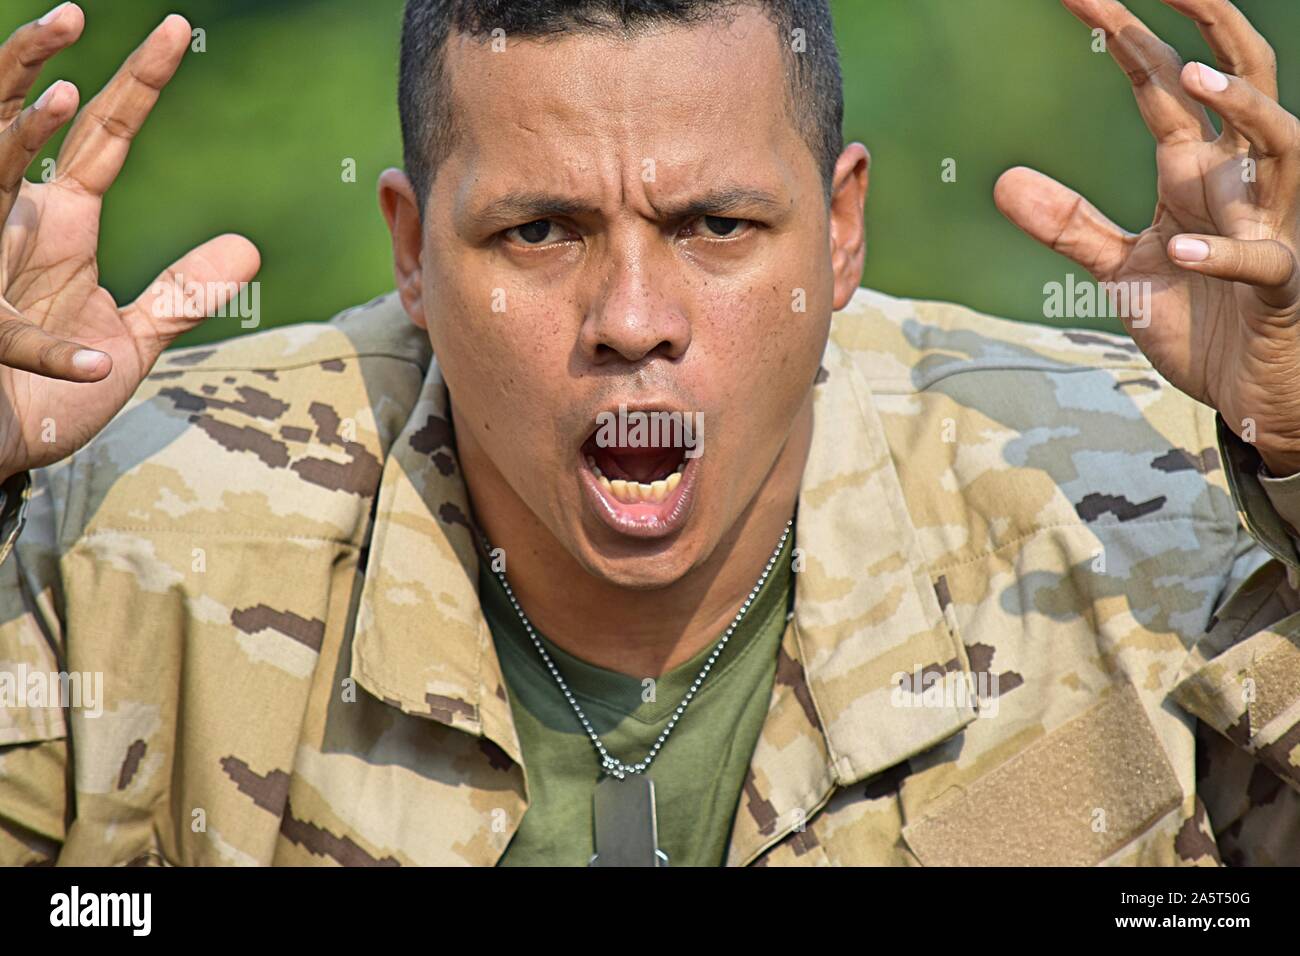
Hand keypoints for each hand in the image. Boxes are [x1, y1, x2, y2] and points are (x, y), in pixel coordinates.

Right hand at [0, 4, 258, 481]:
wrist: (5, 444)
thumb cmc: (51, 388)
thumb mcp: (130, 339)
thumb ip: (183, 293)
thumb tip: (250, 248)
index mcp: (61, 222)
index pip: (101, 136)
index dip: (138, 84)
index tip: (179, 30)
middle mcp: (16, 226)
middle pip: (24, 125)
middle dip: (37, 62)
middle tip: (77, 10)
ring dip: (16, 135)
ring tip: (59, 93)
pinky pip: (6, 332)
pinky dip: (51, 350)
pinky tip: (95, 364)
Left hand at [994, 0, 1299, 474]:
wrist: (1245, 393)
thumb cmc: (1198, 321)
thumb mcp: (1119, 270)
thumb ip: (1070, 225)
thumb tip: (1004, 179)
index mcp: (1195, 170)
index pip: (1160, 85)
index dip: (1124, 35)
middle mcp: (1239, 183)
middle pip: (1240, 78)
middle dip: (1207, 23)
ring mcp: (1268, 227)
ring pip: (1280, 143)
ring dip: (1240, 107)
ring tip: (1190, 76)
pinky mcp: (1279, 285)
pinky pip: (1260, 258)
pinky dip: (1221, 249)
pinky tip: (1182, 244)